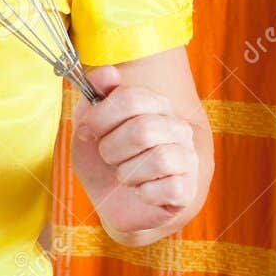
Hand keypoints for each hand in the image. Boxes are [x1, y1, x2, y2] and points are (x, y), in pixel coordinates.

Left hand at [71, 65, 199, 242]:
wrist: (111, 202)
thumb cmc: (103, 160)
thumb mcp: (88, 127)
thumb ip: (93, 96)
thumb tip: (109, 73)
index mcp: (155, 106)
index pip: (131, 99)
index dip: (100, 118)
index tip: (88, 132)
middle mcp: (177, 128)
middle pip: (143, 130)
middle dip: (112, 149)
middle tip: (108, 158)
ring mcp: (186, 158)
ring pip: (158, 159)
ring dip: (127, 173)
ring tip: (124, 175)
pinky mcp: (187, 190)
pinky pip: (168, 188)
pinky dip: (144, 193)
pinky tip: (141, 192)